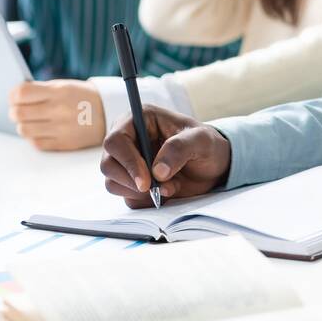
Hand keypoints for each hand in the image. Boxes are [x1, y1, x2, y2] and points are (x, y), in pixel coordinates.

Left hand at [8, 80, 104, 150]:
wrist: (108, 113)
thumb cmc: (82, 98)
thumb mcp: (64, 86)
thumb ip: (40, 90)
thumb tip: (14, 98)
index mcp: (59, 92)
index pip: (21, 94)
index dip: (13, 96)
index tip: (15, 97)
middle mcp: (59, 110)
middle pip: (18, 113)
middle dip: (15, 111)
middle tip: (20, 110)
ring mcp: (62, 129)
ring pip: (24, 130)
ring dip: (24, 125)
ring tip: (31, 121)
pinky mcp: (64, 144)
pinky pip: (36, 143)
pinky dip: (34, 137)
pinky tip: (41, 130)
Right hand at [99, 106, 230, 207]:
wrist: (213, 166)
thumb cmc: (207, 145)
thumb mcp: (202, 141)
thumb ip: (180, 149)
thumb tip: (157, 171)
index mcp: (139, 120)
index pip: (115, 140)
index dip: (127, 161)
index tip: (146, 180)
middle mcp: (128, 140)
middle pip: (108, 164)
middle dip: (132, 181)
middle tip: (157, 188)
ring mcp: (127, 162)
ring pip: (113, 183)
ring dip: (141, 192)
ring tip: (170, 186)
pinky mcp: (132, 182)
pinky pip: (127, 197)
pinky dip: (146, 200)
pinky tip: (167, 191)